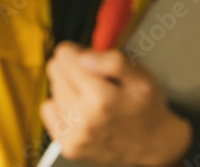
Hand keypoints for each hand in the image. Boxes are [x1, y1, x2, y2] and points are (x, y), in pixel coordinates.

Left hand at [40, 42, 192, 165]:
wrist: (151, 144)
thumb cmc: (145, 107)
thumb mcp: (141, 77)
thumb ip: (114, 62)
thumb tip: (83, 57)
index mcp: (102, 99)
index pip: (64, 55)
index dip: (79, 52)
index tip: (92, 60)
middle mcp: (84, 119)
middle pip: (55, 70)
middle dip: (73, 68)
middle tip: (94, 79)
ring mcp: (74, 136)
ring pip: (52, 89)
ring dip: (69, 87)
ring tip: (90, 95)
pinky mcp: (68, 146)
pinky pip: (48, 110)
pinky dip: (61, 106)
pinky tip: (81, 109)